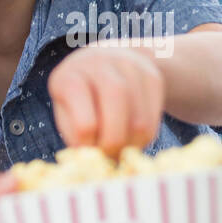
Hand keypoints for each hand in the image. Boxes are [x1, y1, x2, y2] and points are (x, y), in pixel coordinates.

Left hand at [47, 45, 164, 154]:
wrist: (106, 63)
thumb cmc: (81, 99)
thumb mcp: (67, 113)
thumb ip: (76, 137)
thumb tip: (94, 159)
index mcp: (70, 77)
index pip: (84, 121)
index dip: (89, 144)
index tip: (89, 150)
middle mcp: (100, 63)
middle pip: (116, 106)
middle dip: (115, 142)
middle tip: (110, 156)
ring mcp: (130, 66)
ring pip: (140, 118)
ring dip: (132, 143)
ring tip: (122, 149)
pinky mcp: (152, 77)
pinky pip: (154, 117)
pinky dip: (146, 135)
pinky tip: (134, 137)